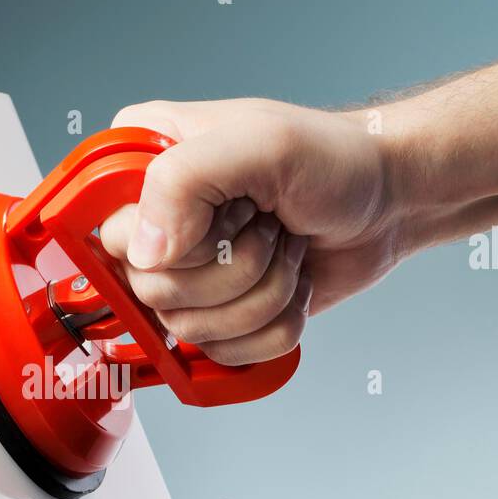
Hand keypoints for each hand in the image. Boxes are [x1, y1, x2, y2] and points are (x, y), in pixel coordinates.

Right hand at [100, 98, 395, 364]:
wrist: (388, 202)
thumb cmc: (334, 159)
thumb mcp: (260, 145)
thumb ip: (183, 180)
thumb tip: (143, 254)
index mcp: (141, 161)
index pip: (109, 234)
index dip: (173, 240)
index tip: (228, 212)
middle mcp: (151, 220)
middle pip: (151, 291)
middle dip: (232, 268)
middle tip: (266, 225)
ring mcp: (182, 273)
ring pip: (189, 329)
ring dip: (261, 295)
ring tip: (284, 248)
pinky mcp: (215, 314)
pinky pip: (223, 353)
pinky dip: (273, 326)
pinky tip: (289, 282)